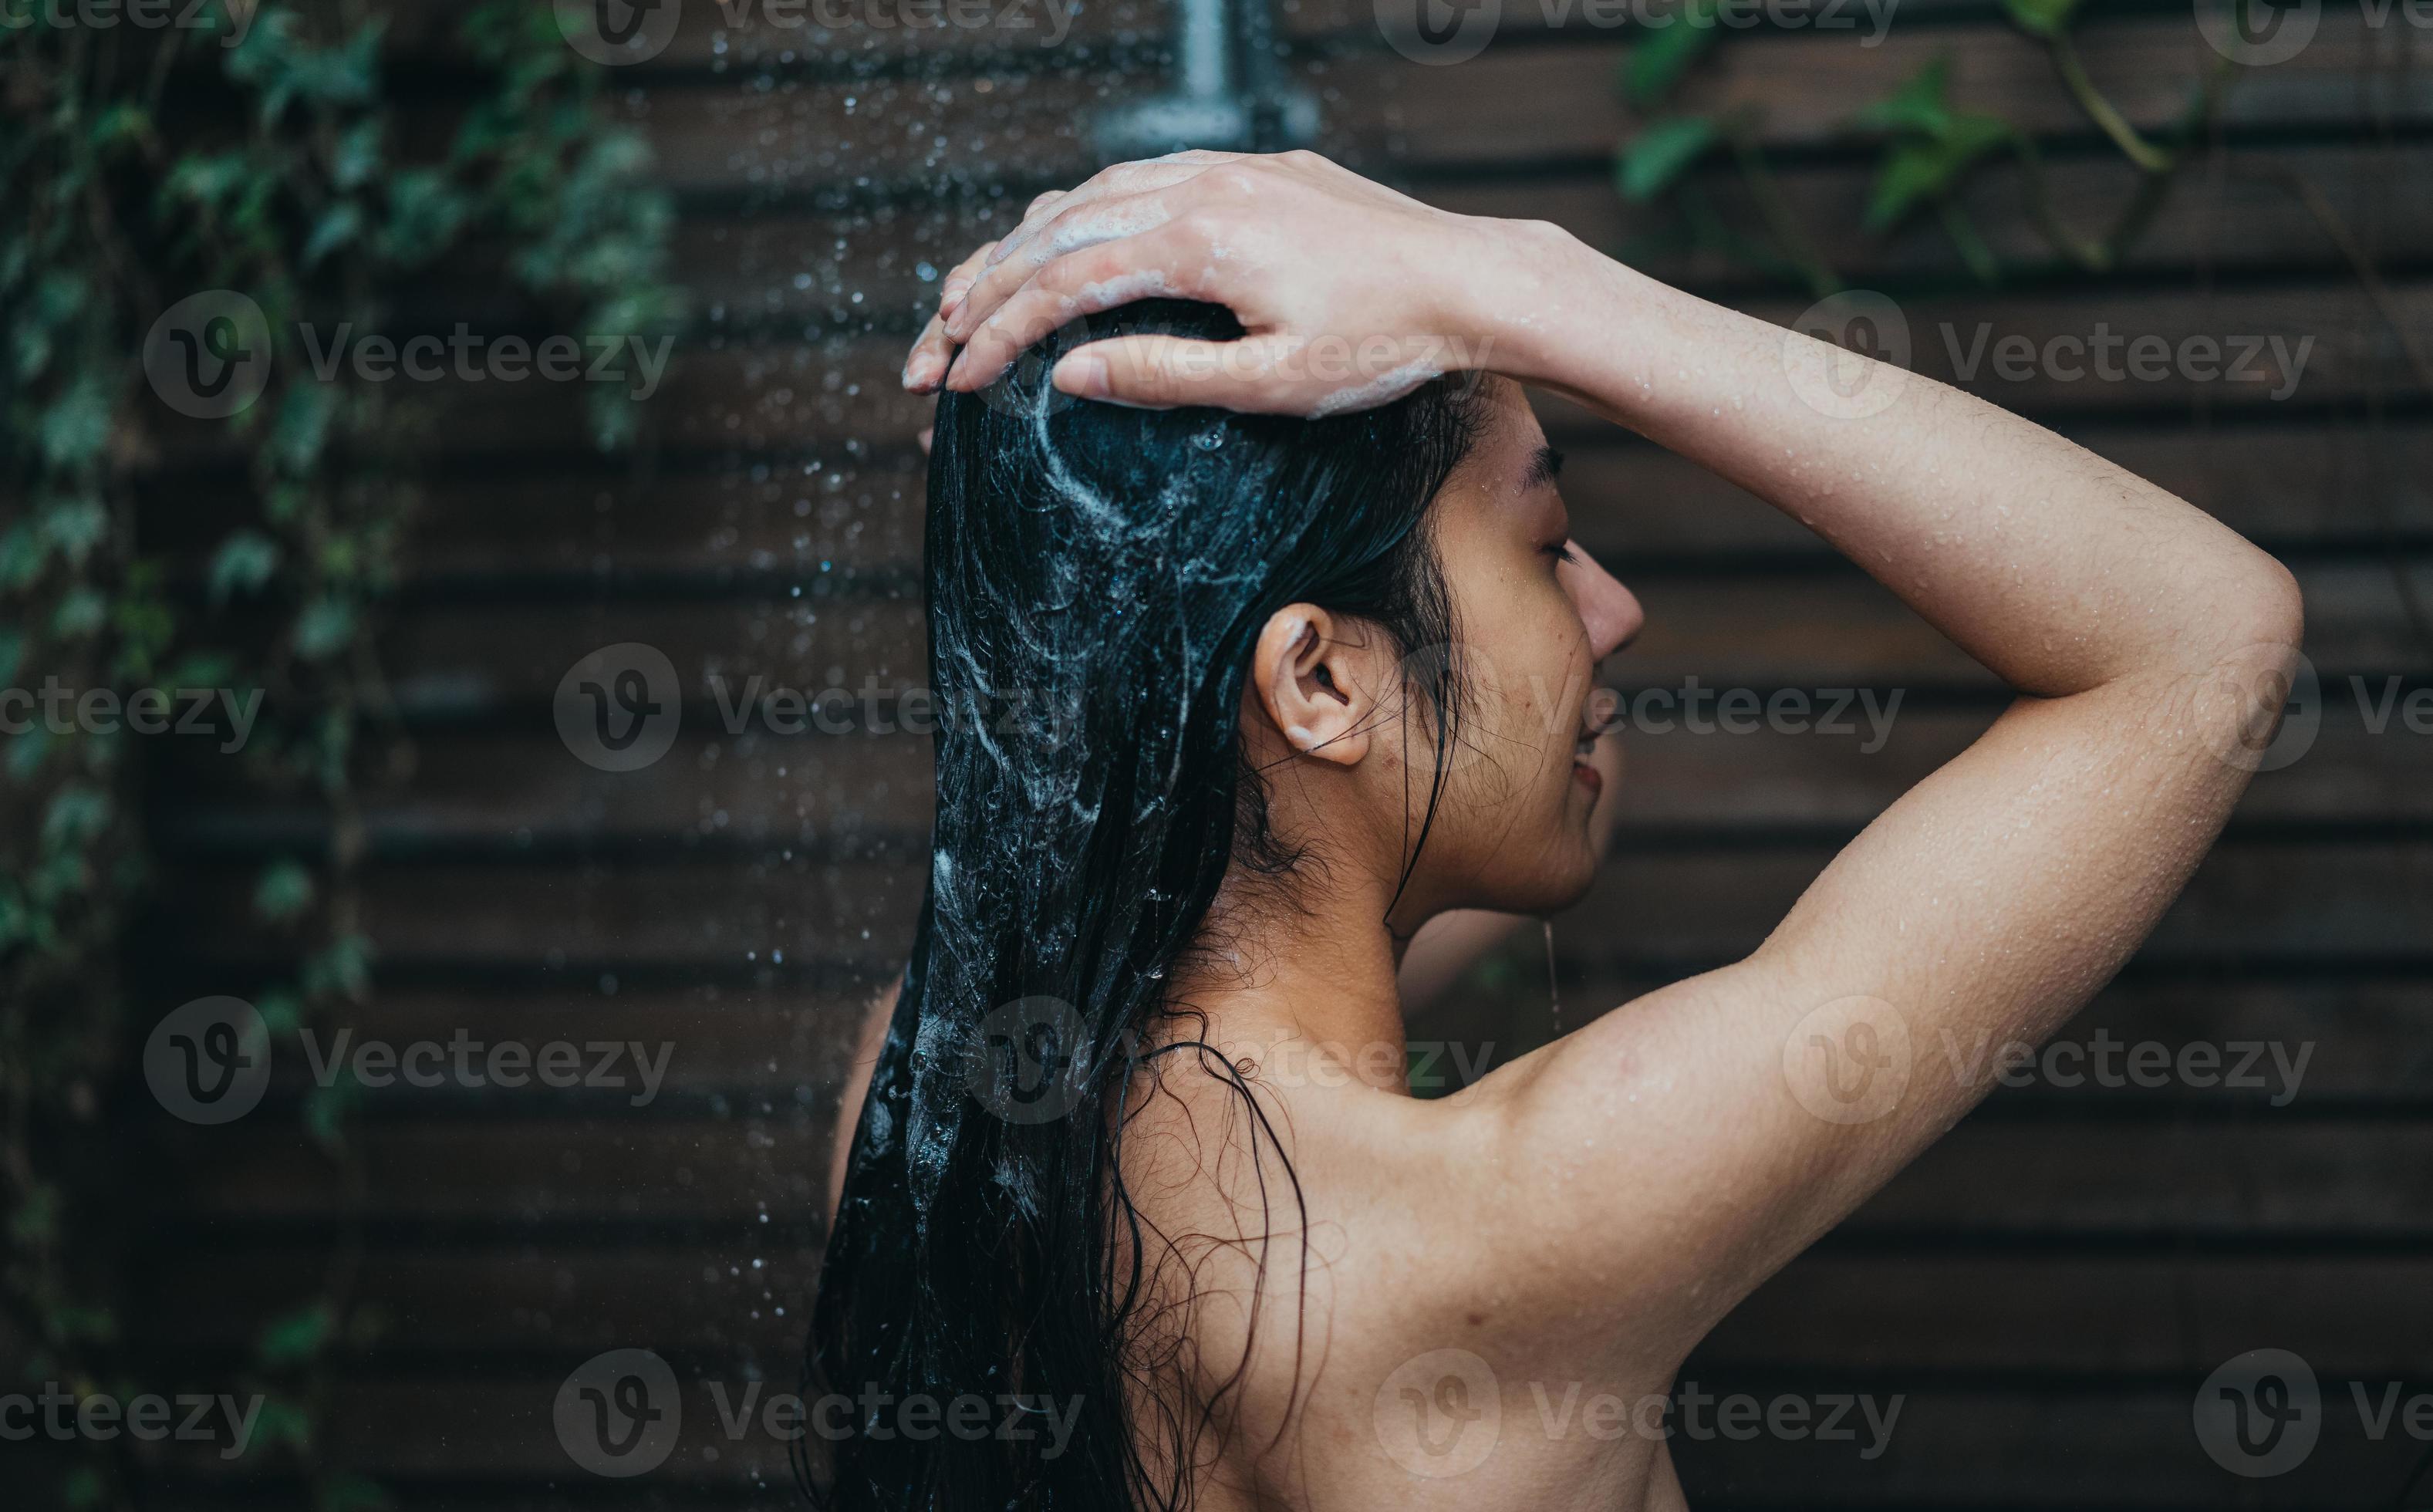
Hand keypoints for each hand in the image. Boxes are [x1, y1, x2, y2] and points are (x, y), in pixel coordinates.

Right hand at [900, 150, 1526, 415]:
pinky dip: (1083, 211)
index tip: (952, 383)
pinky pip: (1141, 176)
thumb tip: (1066, 372)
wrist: (1473, 281)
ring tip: (971, 299)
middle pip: (1054, 228)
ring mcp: (1226, 168)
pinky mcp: (1252, 168)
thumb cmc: (1383, 346)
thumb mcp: (1270, 385)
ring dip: (1022, 246)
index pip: (1063, 283)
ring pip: (1091, 192)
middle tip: (929, 351)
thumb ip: (1163, 376)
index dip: (996, 334)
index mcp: (1198, 241)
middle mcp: (1201, 186)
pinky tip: (1061, 239)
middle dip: (980, 292)